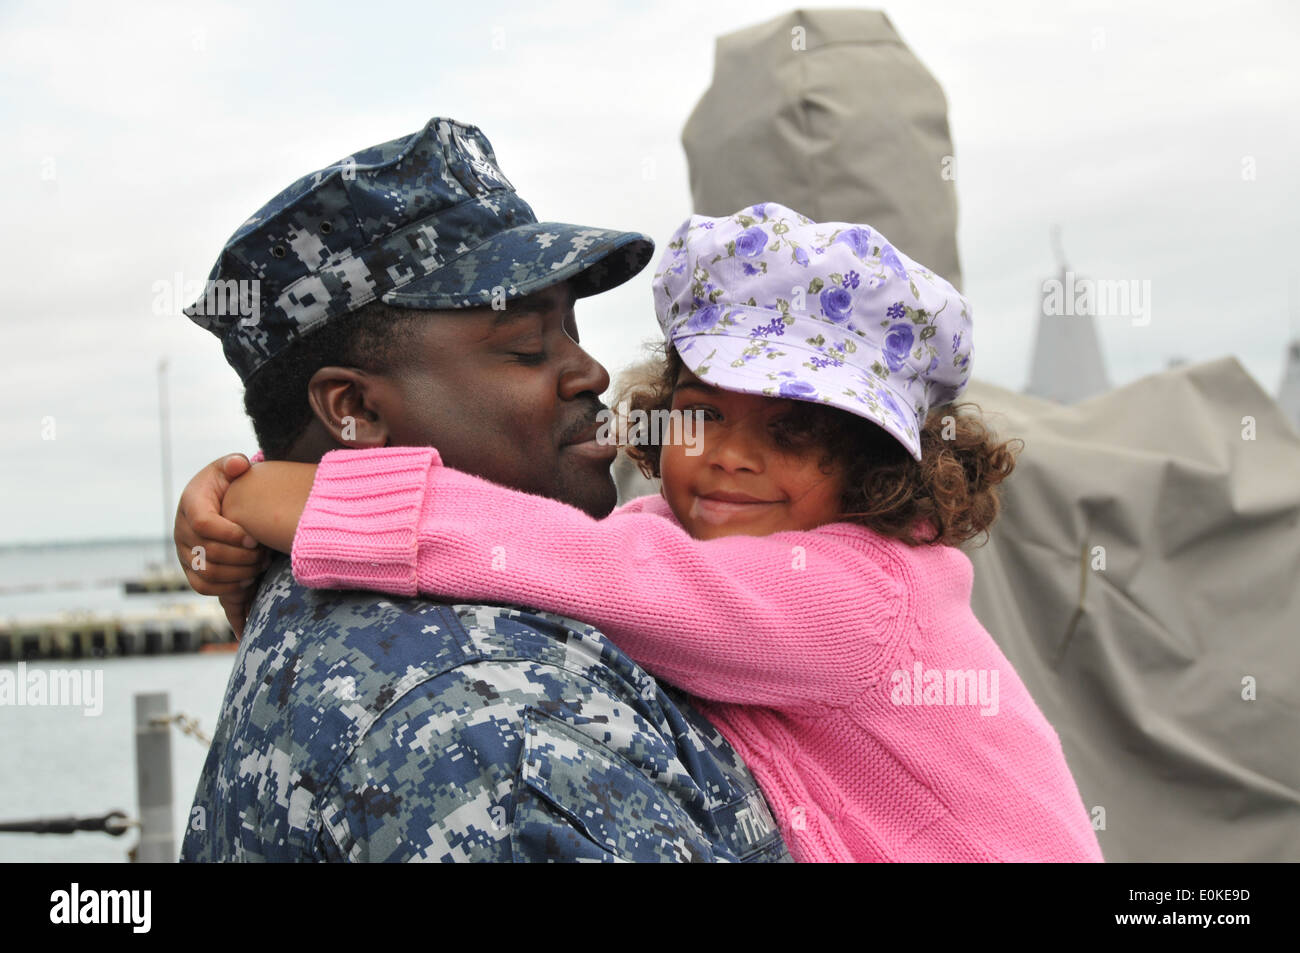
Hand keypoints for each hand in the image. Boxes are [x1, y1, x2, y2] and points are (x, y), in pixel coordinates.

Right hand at [174, 454, 268, 637]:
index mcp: (191, 503)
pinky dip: (226, 587)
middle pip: (207, 552)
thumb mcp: (230, 468)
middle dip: (241, 557)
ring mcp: (183, 551)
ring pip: (206, 572)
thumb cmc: (229, 483)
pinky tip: (249, 580)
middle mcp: (181, 529)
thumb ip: (235, 464)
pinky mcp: (190, 568)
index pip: (203, 524)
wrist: (217, 500)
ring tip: (260, 566)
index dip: (230, 534)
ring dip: (238, 573)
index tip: (255, 539)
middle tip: (265, 555)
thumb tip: (239, 464)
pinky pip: (203, 586)